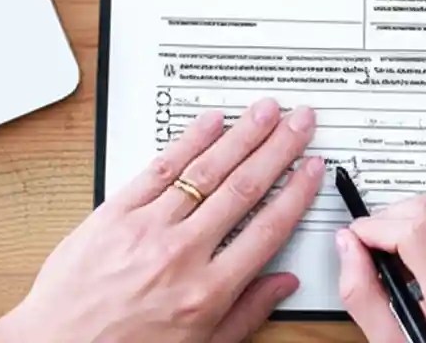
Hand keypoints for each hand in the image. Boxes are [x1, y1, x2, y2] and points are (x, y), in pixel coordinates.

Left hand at [0, 98, 323, 342]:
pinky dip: (187, 142)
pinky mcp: (114, 214)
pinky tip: (210, 122)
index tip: (311, 168)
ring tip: (265, 110)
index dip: (297, 192)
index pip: (268, 228)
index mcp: (208, 291)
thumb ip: (247, 313)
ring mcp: (146, 230)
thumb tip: (283, 284)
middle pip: (244, 188)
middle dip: (278, 149)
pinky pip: (159, 169)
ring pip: (206, 171)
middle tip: (299, 121)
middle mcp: (181, 254)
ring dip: (241, 135)